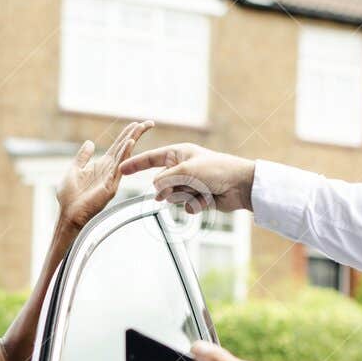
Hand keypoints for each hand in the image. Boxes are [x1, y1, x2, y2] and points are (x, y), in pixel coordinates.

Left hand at [55, 120, 152, 229]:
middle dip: (135, 134)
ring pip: (124, 156)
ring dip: (132, 141)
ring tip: (140, 128)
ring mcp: (111, 178)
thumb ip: (83, 156)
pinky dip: (124, 155)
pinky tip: (129, 144)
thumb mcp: (74, 169)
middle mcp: (109, 170)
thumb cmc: (69, 196)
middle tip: (148, 123)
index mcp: (101, 166)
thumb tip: (89, 143)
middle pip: (125, 148)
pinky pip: (119, 168)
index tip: (136, 124)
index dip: (126, 134)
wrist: (68, 214)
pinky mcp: (110, 186)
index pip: (117, 147)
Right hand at [119, 143, 256, 213]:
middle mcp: (182, 168)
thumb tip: (155, 191)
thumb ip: (165, 179)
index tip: (120, 169)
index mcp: (179, 154)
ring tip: (200, 190)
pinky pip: (185, 207)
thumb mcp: (186, 170)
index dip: (135, 164)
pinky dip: (195, 205)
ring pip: (173, 197)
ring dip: (185, 196)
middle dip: (171, 188)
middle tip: (185, 186)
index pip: (151, 159)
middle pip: (162, 184)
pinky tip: (208, 199)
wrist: (240, 186)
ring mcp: (189, 184)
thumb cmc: (217, 170)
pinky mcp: (197, 198)